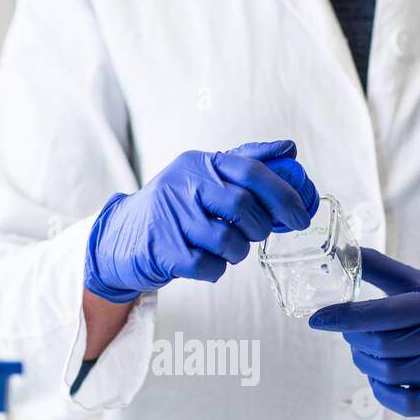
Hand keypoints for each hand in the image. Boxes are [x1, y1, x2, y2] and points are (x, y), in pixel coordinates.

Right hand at [84, 140, 317, 302]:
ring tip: (226, 248)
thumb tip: (288, 149)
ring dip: (237, 251)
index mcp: (198, 163)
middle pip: (243, 205)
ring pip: (228, 240)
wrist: (119, 237)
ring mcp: (171, 218)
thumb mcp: (203, 177)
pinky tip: (206, 261)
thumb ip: (246, 162)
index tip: (301, 216)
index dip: (284, 194)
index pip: (251, 170)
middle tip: (257, 234)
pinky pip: (207, 266)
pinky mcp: (163, 251)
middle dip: (260, 226)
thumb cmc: (172, 209)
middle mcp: (183, 185)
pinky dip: (215, 269)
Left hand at [309, 248, 419, 416]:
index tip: (317, 319)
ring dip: (365, 363)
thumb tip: (343, 250)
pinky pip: (401, 402)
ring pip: (388, 373)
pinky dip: (380, 389)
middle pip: (382, 346)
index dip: (347, 316)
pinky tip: (380, 375)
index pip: (386, 312)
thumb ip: (382, 269)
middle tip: (351, 332)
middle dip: (355, 339)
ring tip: (366, 351)